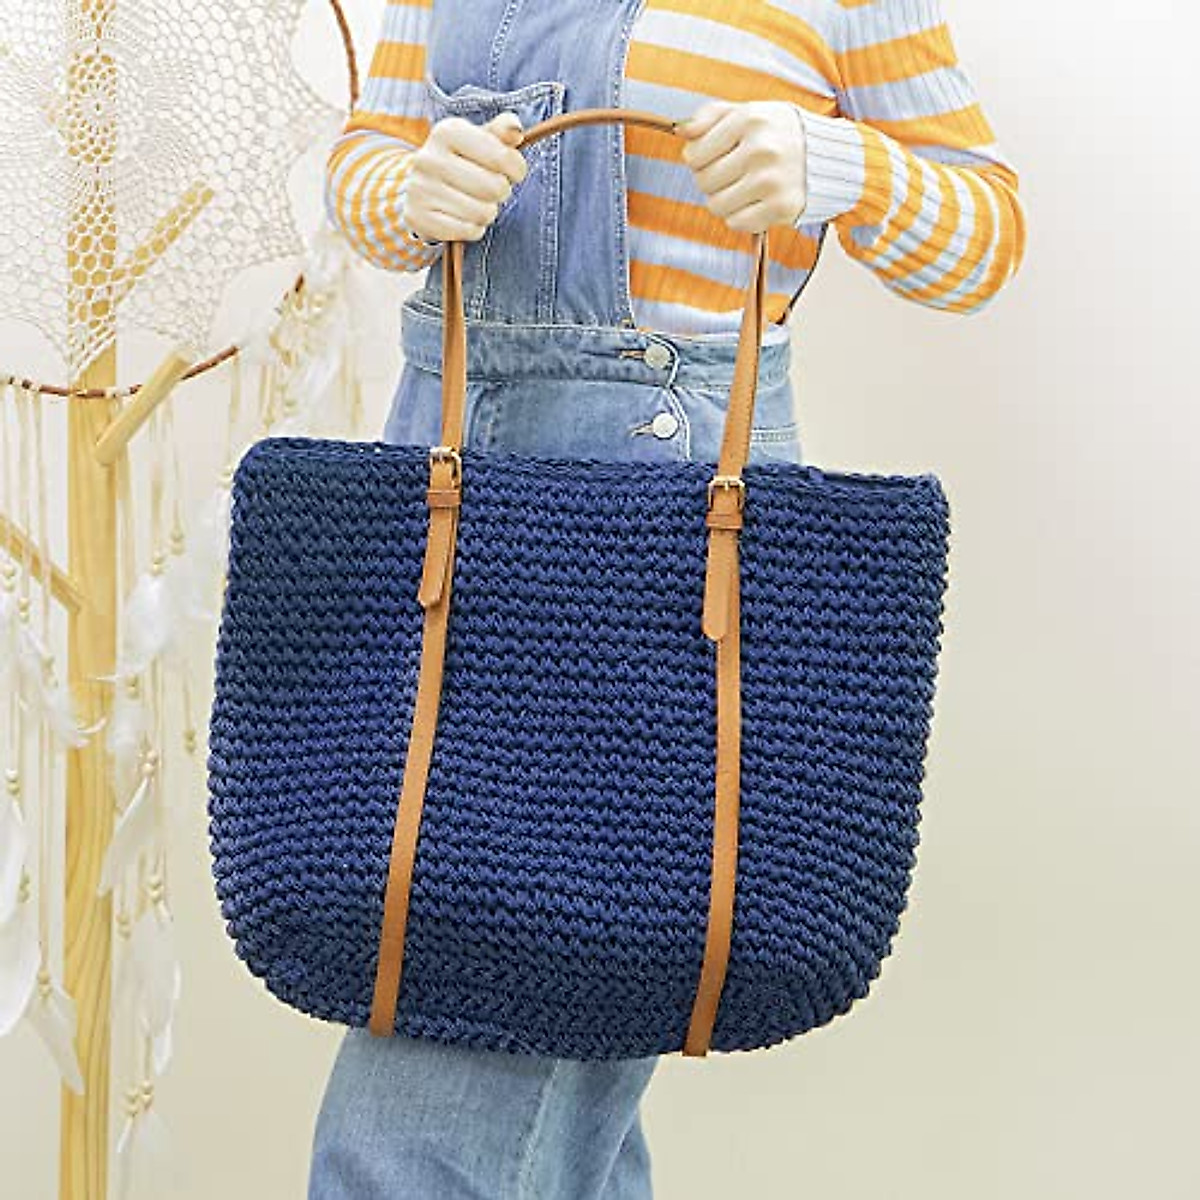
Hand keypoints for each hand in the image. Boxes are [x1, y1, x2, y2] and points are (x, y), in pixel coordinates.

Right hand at [403, 111, 529, 242]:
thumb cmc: (460, 162)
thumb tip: (515, 128)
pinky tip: (464, 218)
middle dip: (501, 193)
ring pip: (483, 212)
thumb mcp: (479, 140)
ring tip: (475, 203)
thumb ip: (501, 132)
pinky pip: (468, 230)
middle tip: (490, 190)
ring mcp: (421, 189)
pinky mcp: (419, 217)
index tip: (512, 172)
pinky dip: (474, 229)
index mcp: (447, 131)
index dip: (517, 169)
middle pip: (495, 188)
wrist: (419, 188)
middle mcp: (430, 157)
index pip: (503, 157)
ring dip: (487, 213)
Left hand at [676, 100, 807, 232]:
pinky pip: (736, 222)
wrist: (830, 157)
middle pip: (704, 182)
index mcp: (749, 119)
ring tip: (742, 188)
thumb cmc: (781, 133)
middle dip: (711, 180)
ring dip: (723, 200)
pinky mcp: (780, 207)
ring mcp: (770, 181)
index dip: (699, 160)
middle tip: (731, 174)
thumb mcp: (750, 111)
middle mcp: (760, 149)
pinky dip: (740, 216)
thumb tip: (680, 131)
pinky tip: (754, 202)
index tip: (715, 157)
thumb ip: (712, 115)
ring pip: (716, 205)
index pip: (694, 155)